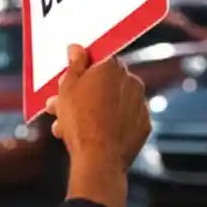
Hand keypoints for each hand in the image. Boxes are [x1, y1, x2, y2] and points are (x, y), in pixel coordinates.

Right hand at [45, 45, 149, 206]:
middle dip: (85, 94)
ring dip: (95, 111)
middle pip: (106, 83)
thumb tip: (77, 48)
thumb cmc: (80, 120)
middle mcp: (132, 80)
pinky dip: (113, 125)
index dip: (82, 71)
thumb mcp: (67, 88)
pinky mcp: (144, 125)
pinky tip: (94, 136)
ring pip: (114, 103)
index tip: (69, 83)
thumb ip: (75, 64)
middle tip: (63, 107)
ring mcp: (141, 103)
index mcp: (112, 66)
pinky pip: (126, 120)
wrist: (99, 158)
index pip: (99, 59)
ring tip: (69, 128)